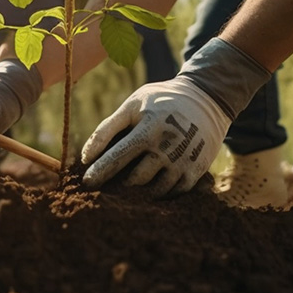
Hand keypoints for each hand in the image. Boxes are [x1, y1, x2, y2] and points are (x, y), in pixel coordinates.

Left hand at [81, 77, 229, 197]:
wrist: (206, 99)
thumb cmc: (161, 101)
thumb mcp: (133, 104)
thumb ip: (107, 128)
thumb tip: (85, 157)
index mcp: (149, 128)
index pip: (119, 156)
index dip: (101, 171)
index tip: (86, 183)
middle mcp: (168, 147)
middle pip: (136, 179)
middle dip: (119, 185)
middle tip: (107, 188)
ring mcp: (184, 161)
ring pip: (155, 190)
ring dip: (139, 192)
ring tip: (128, 189)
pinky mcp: (196, 170)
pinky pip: (174, 193)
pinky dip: (160, 193)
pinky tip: (151, 188)